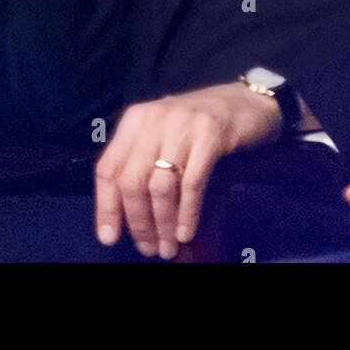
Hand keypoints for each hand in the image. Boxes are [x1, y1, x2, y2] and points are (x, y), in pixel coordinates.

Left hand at [94, 81, 281, 258]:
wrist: (242, 101)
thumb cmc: (196, 125)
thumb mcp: (160, 133)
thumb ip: (140, 162)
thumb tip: (123, 216)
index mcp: (135, 120)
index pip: (108, 167)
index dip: (106, 206)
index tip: (109, 237)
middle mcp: (153, 119)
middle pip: (132, 181)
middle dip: (138, 222)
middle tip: (149, 248)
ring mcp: (182, 126)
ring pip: (160, 186)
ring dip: (162, 224)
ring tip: (168, 247)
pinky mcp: (210, 135)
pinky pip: (192, 183)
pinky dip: (187, 213)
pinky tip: (186, 232)